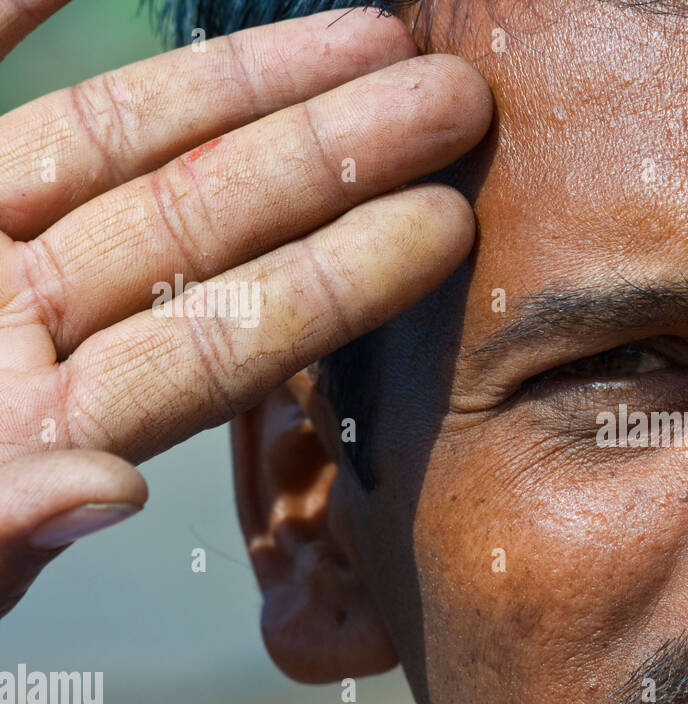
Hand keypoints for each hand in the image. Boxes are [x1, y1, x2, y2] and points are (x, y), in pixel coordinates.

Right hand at [0, 2, 490, 617]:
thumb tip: (110, 485)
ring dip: (234, 79)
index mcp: (31, 425)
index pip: (221, 340)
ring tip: (361, 25)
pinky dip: (20, 16)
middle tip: (455, 97)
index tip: (449, 223)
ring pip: (113, 147)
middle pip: (199, 225)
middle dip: (327, 155)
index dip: (336, 278)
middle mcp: (6, 330)